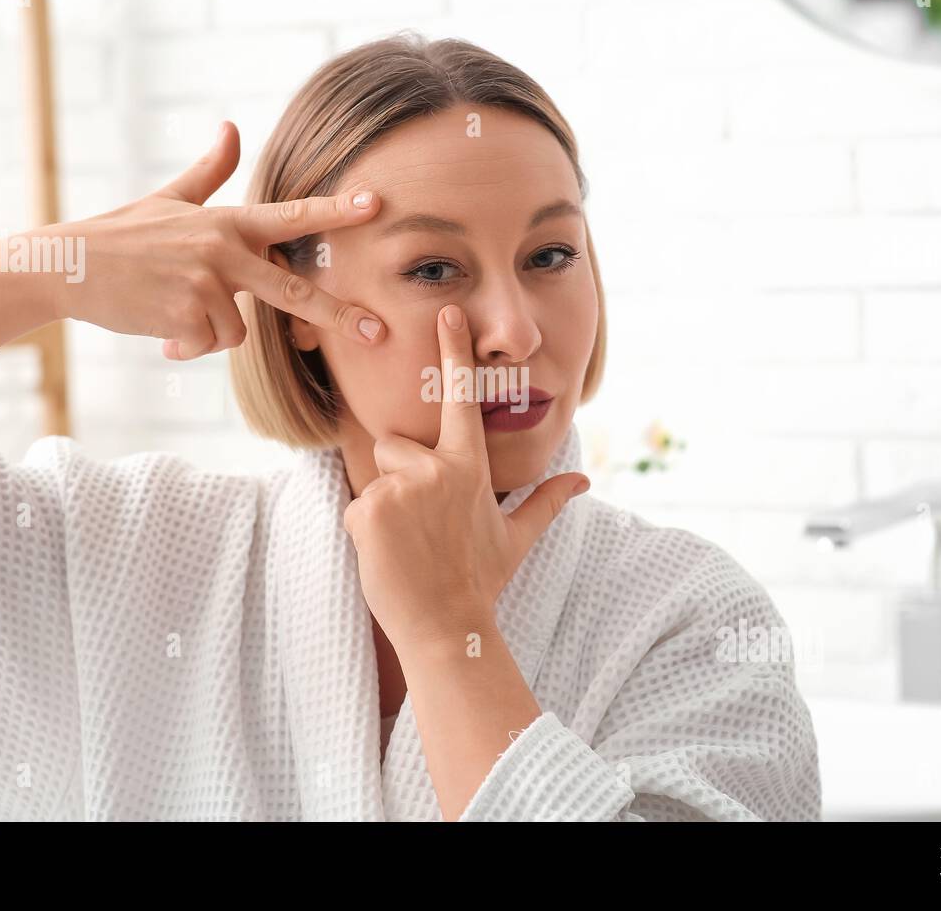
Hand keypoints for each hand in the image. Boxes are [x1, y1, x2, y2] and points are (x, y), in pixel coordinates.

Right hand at [45, 121, 386, 359]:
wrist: (66, 266)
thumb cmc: (122, 235)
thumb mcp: (168, 198)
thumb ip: (208, 171)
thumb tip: (231, 128)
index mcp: (226, 221)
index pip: (291, 215)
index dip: (335, 210)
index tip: (375, 205)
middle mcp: (223, 249)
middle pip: (293, 289)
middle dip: (340, 314)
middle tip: (378, 333)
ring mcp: (206, 283)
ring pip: (238, 331)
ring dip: (208, 330)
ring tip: (172, 310)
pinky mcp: (186, 314)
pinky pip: (208, 344)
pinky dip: (187, 345)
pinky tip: (161, 327)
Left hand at [341, 303, 589, 654]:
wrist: (448, 627)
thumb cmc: (480, 580)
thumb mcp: (515, 538)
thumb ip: (546, 502)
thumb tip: (583, 483)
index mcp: (470, 468)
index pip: (460, 399)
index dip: (454, 353)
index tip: (447, 313)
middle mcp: (436, 469)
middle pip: (397, 445)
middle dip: (402, 477)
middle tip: (421, 525)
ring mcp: (401, 488)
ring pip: (377, 477)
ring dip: (385, 506)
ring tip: (408, 544)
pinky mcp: (369, 510)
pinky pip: (357, 506)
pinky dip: (367, 531)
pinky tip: (389, 555)